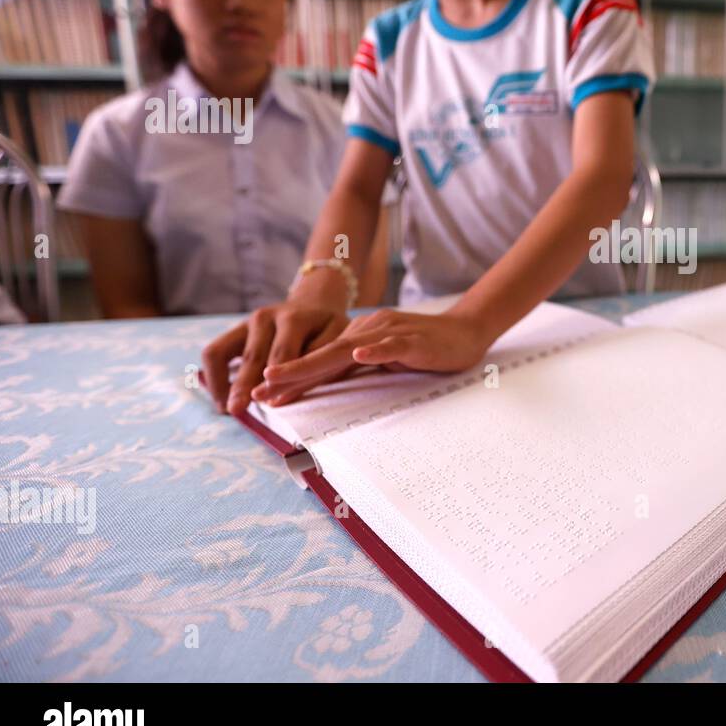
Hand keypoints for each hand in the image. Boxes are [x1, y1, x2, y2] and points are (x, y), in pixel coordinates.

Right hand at [202, 300, 349, 415]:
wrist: (314, 303)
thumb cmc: (328, 328)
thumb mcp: (336, 336)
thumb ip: (318, 360)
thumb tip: (286, 393)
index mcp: (293, 317)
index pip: (283, 352)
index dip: (276, 378)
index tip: (270, 400)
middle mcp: (265, 317)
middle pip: (252, 356)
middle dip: (244, 385)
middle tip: (237, 409)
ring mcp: (246, 323)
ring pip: (224, 352)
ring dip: (223, 383)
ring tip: (227, 409)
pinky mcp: (236, 332)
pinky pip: (214, 353)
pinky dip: (213, 377)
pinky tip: (222, 400)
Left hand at [252, 308, 494, 406]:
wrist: (466, 331)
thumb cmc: (428, 350)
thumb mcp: (388, 363)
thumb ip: (362, 370)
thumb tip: (332, 387)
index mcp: (360, 339)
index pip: (320, 361)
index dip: (292, 378)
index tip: (265, 394)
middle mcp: (367, 331)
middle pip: (322, 355)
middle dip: (288, 374)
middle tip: (259, 389)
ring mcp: (388, 333)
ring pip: (344, 351)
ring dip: (312, 364)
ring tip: (284, 375)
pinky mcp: (412, 340)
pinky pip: (389, 346)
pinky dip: (374, 351)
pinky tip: (358, 356)